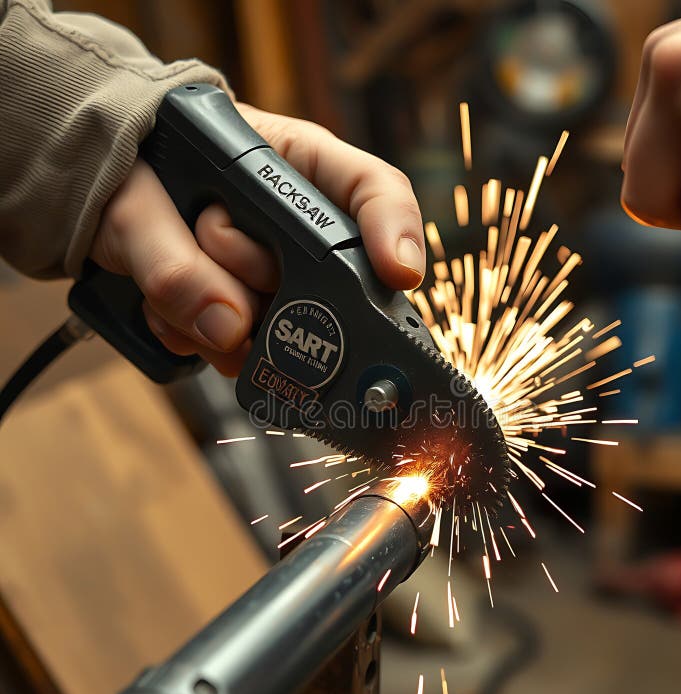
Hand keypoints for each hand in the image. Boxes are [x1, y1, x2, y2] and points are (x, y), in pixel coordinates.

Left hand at [90, 103, 425, 375]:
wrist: (100, 198)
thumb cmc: (129, 169)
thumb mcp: (132, 197)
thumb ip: (170, 255)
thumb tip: (229, 329)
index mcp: (291, 169)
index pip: (373, 190)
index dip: (395, 232)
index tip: (397, 273)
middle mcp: (298, 231)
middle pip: (325, 281)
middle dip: (260, 281)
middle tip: (205, 244)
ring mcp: (276, 282)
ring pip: (279, 328)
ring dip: (219, 317)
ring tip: (174, 277)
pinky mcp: (249, 323)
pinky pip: (241, 355)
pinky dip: (198, 343)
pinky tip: (170, 312)